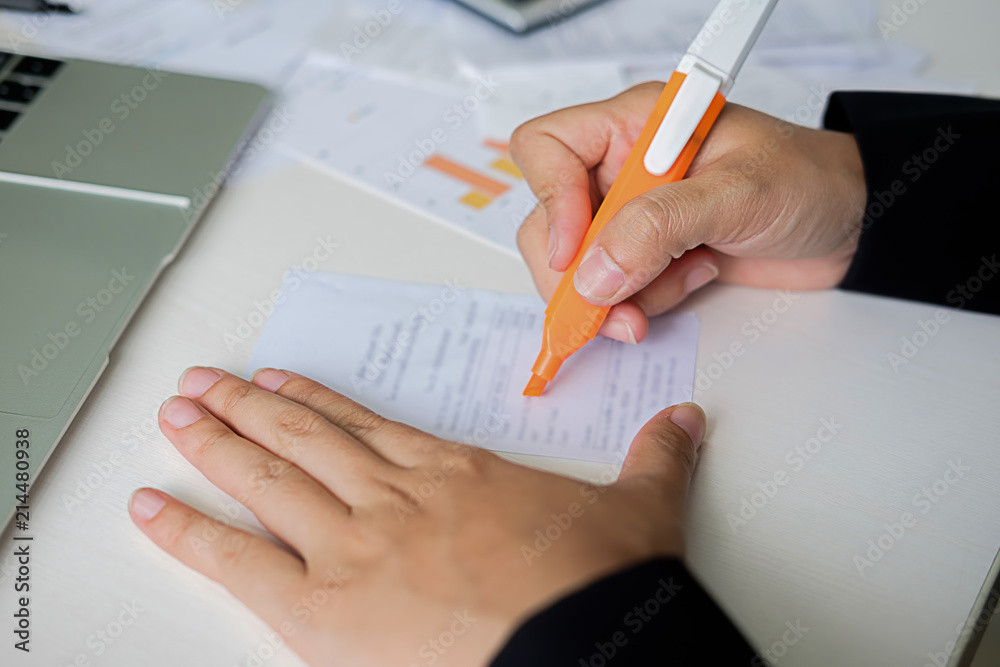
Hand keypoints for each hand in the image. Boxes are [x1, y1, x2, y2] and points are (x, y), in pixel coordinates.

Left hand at [129, 367, 705, 666]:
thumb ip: (655, 459)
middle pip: (303, 440)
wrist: (579, 643)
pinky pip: (237, 559)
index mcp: (454, 473)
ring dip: (215, 443)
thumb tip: (685, 424)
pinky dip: (188, 530)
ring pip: (267, 477)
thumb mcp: (638, 509)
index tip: (281, 383)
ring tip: (177, 415)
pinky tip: (149, 508)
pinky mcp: (323, 605)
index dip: (317, 402)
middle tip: (204, 384)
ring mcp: (352, 543)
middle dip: (246, 409)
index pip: (367, 426)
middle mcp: (393, 497)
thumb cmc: (597, 582)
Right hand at [511, 82, 865, 342]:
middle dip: (577, 273)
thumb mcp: (737, 194)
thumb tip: (593, 275)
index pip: (548, 148)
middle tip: (609, 311)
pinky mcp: (652, 256)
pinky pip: (616, 290)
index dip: (550, 201)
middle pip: (550, 221)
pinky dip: (644, 302)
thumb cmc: (810, 181)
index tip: (577, 253)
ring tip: (678, 287)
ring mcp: (635, 217)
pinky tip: (696, 280)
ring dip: (616, 295)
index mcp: (634, 127)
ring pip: (579, 266)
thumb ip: (660, 228)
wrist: (854, 225)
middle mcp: (623, 170)